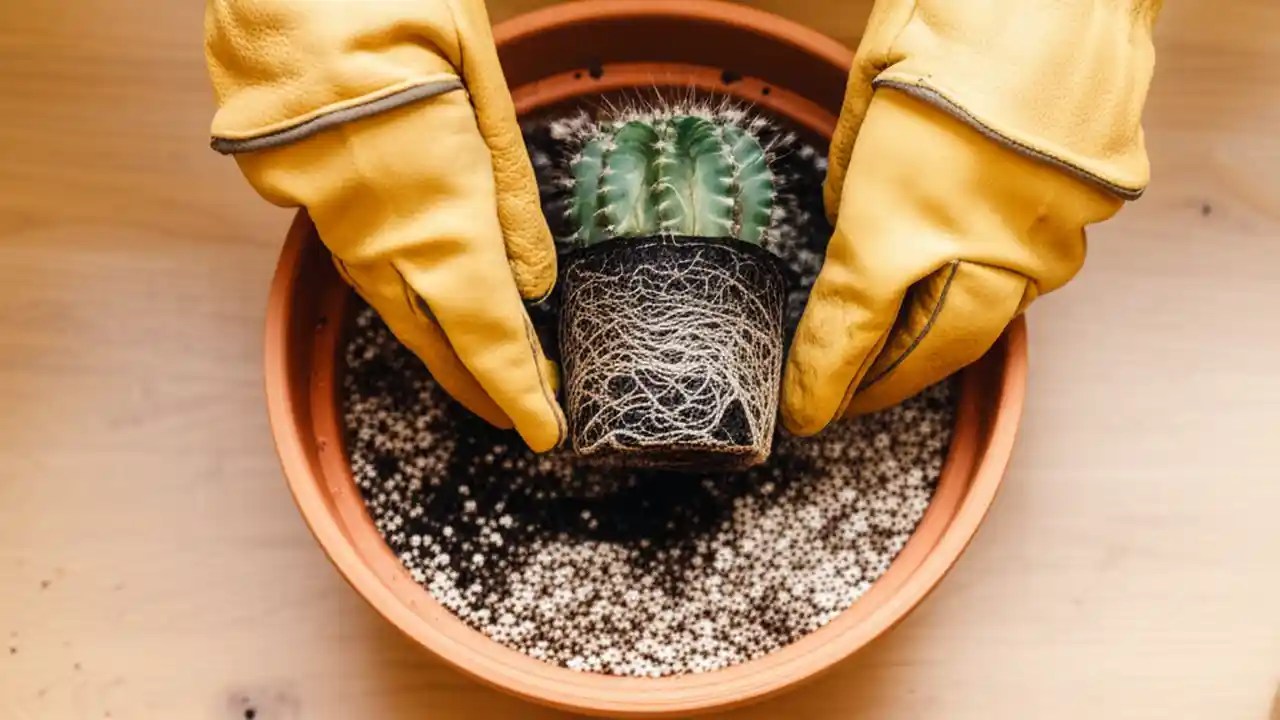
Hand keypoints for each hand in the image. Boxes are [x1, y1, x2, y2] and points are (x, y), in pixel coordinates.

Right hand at [206, 0, 564, 450]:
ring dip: (444, 351)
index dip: (519, 390)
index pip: (490, 330)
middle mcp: (384, 235)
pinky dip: (404, 303)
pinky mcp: (305, 202)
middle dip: (485, 386)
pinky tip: (426, 306)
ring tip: (484, 375)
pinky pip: (365, 273)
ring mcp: (337, 222)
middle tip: (523, 416)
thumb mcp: (480, 92)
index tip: (545, 434)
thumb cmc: (393, 13)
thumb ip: (509, 194)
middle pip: (441, 339)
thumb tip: (534, 280)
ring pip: (397, 312)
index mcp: (440, 210)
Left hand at [782, 0, 1161, 434]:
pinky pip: (1032, 276)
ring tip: (900, 356)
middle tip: (847, 399)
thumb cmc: (957, 17)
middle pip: (924, 354)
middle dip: (882, 385)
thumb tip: (854, 212)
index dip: (819, 382)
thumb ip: (855, 173)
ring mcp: (1044, 237)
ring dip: (937, 344)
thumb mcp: (870, 92)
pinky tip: (967, 286)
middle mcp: (976, 252)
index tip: (801, 412)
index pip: (847, 334)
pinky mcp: (1090, 215)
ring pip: (986, 323)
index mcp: (898, 227)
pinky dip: (992, 290)